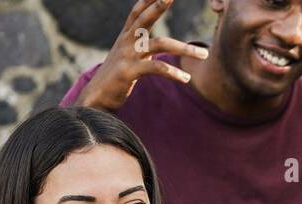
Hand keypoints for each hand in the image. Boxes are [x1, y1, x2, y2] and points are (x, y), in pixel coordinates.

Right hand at [75, 0, 207, 111]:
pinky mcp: (129, 71)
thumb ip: (139, 45)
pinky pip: (155, 68)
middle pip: (145, 17)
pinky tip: (186, 79)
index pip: (138, 11)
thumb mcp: (128, 55)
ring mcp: (127, 55)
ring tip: (204, 54)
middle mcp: (127, 41)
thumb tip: (152, 40)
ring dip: (185, 48)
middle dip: (158, 5)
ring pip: (159, 44)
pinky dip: (172, 72)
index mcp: (127, 36)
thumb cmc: (116, 76)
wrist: (97, 95)